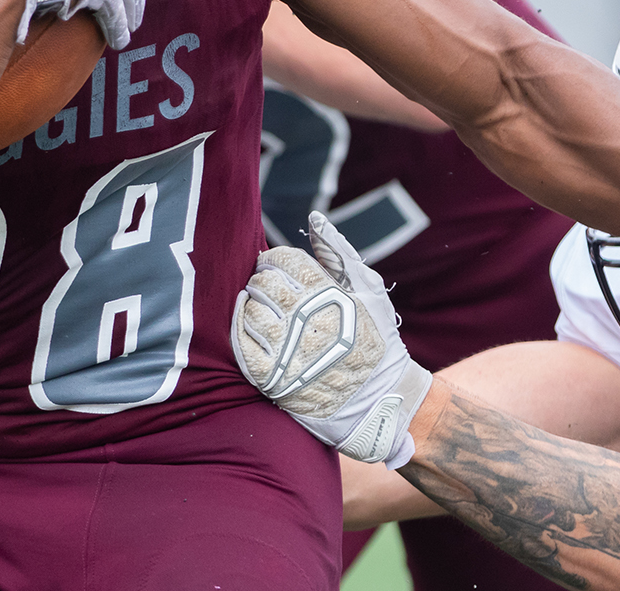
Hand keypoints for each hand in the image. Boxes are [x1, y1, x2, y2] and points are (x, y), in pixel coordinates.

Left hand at [232, 211, 432, 467]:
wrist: (380, 400)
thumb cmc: (374, 339)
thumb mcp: (368, 291)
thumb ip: (339, 252)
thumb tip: (315, 219)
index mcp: (329, 296)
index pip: (287, 261)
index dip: (275, 259)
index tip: (273, 265)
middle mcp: (308, 321)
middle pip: (265, 285)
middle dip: (261, 280)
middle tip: (265, 287)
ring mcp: (289, 351)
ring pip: (250, 313)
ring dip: (250, 306)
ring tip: (260, 308)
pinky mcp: (274, 379)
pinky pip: (242, 347)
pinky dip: (240, 332)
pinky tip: (248, 327)